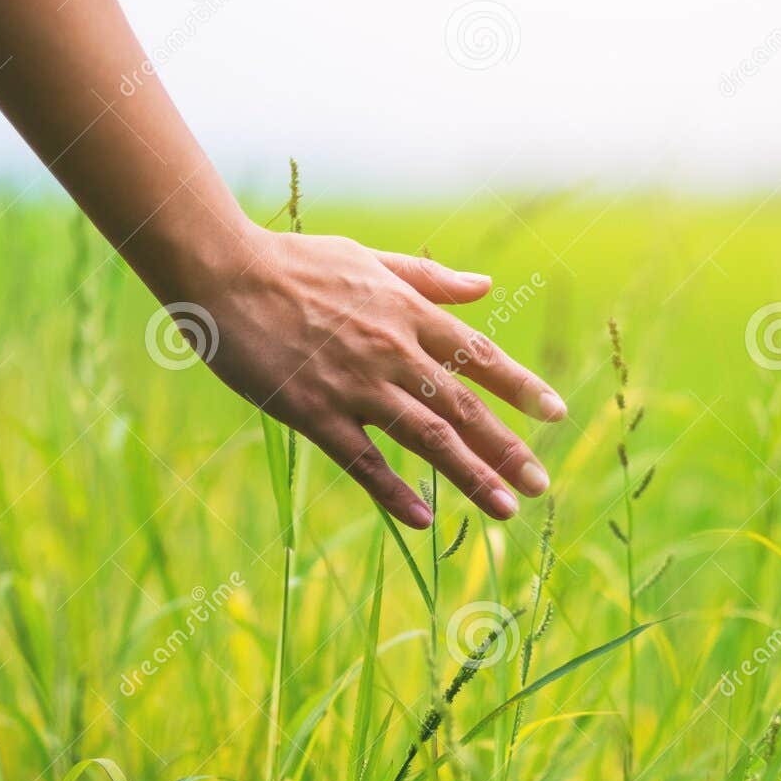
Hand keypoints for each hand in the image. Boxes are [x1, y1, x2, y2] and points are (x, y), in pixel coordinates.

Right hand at [178, 223, 564, 528]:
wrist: (224, 269)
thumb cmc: (296, 263)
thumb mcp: (370, 260)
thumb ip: (430, 279)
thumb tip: (485, 286)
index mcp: (409, 313)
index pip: (480, 356)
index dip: (521, 387)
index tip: (556, 414)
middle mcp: (392, 351)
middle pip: (463, 407)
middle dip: (506, 448)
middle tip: (539, 483)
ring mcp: (354, 384)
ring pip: (426, 438)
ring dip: (470, 476)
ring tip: (505, 508)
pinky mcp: (313, 410)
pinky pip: (362, 460)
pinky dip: (392, 492)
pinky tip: (422, 520)